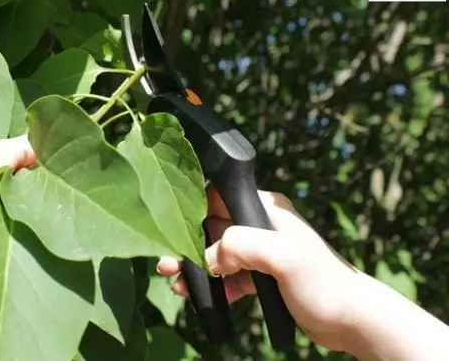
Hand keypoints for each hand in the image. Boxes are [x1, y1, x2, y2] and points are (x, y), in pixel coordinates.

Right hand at [157, 188, 361, 350]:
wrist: (350, 320)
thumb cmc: (325, 284)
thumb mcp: (284, 257)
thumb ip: (243, 245)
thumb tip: (210, 257)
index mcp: (267, 208)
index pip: (220, 196)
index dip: (193, 210)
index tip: (172, 229)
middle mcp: (261, 224)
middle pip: (213, 227)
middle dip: (188, 244)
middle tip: (166, 261)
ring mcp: (261, 250)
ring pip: (218, 253)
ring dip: (196, 267)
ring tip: (174, 281)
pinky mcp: (261, 274)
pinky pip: (229, 275)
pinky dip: (213, 285)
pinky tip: (197, 295)